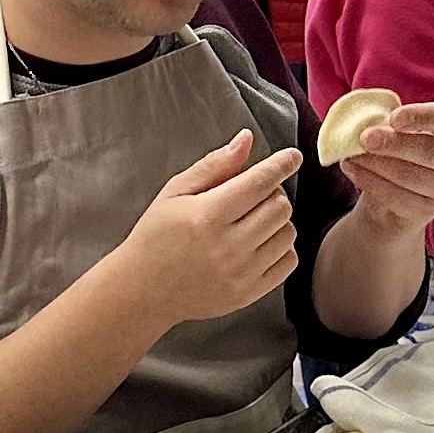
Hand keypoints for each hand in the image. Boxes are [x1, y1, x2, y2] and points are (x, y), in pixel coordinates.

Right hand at [116, 130, 302, 325]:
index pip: (260, 182)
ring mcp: (240, 273)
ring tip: (251, 222)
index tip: (291, 156)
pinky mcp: (248, 293)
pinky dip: (280, 248)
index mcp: (206, 216)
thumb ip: (213, 166)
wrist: (142, 292)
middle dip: (271, 193)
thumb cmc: (154, 237)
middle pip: (280, 206)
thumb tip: (247, 139)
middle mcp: (227, 246)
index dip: (281, 164)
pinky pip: (288, 262)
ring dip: (276, 221)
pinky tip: (258, 244)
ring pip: (288, 233)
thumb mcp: (174, 194)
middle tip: (251, 196)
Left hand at [342, 101, 433, 236]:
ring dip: (375, 164)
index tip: (393, 117)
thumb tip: (366, 124)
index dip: (420, 117)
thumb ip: (390, 126)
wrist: (393, 199)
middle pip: (428, 150)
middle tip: (364, 138)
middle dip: (393, 144)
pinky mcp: (428, 210)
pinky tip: (352, 170)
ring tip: (351, 155)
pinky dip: (369, 182)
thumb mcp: (399, 134)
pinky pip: (396, 197)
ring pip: (409, 175)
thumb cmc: (398, 154)